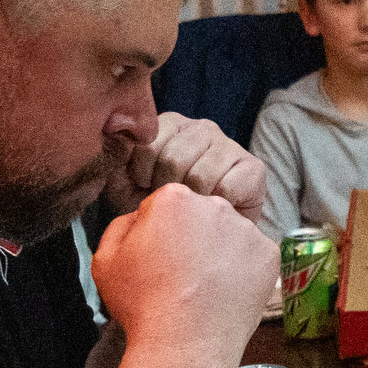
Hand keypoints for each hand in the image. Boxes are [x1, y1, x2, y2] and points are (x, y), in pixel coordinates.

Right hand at [92, 182, 277, 365]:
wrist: (183, 347)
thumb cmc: (142, 305)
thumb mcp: (106, 259)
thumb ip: (121, 225)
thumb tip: (140, 217)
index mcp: (174, 199)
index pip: (167, 205)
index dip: (159, 233)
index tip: (159, 258)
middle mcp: (215, 205)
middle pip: (201, 215)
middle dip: (192, 237)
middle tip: (182, 274)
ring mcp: (247, 230)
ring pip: (230, 235)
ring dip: (219, 252)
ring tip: (204, 287)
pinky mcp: (268, 255)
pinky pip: (253, 256)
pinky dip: (243, 271)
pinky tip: (225, 292)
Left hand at [119, 112, 267, 218]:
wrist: (195, 242)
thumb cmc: (158, 209)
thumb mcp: (123, 182)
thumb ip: (115, 157)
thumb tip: (114, 135)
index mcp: (169, 125)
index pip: (148, 143)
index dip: (141, 174)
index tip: (145, 187)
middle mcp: (202, 128)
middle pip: (174, 158)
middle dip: (166, 190)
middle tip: (171, 203)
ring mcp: (229, 145)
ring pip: (200, 174)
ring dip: (191, 201)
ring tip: (191, 207)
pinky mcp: (253, 168)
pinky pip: (227, 187)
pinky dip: (216, 206)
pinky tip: (213, 209)